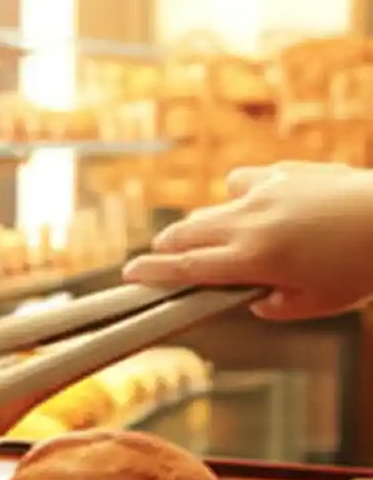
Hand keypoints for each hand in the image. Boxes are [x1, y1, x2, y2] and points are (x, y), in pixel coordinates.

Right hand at [123, 161, 372, 319]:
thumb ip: (278, 306)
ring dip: (204, 226)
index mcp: (253, 259)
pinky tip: (262, 206)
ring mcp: (263, 192)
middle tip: (162, 257)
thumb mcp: (320, 303)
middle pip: (186, 232)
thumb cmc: (363, 266)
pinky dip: (241, 197)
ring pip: (211, 207)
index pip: (187, 266)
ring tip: (220, 238)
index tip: (130, 274)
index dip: (153, 272)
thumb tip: (255, 301)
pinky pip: (243, 183)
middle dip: (168, 246)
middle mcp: (249, 222)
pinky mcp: (281, 173)